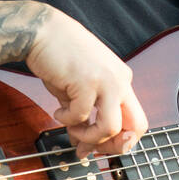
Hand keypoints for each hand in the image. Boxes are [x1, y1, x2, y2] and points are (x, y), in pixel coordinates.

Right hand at [24, 8, 148, 157]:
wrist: (41, 31)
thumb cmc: (58, 57)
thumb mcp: (79, 90)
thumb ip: (86, 116)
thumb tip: (82, 146)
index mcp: (122, 80)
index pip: (137, 121)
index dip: (120, 141)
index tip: (98, 147)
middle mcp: (121, 81)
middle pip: (135, 128)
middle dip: (112, 146)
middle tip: (87, 147)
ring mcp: (107, 81)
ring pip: (111, 127)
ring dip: (88, 136)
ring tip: (70, 127)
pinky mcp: (87, 82)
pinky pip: (81, 116)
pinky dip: (66, 119)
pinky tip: (57, 110)